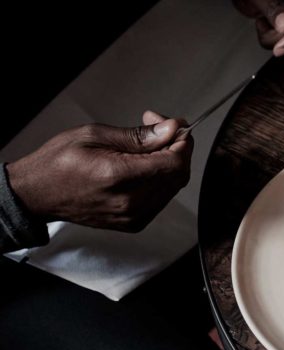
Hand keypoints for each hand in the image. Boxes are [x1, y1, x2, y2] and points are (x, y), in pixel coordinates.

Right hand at [6, 111, 193, 231]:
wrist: (37, 194)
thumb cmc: (57, 163)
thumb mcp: (94, 135)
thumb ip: (138, 136)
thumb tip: (170, 130)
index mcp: (119, 177)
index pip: (174, 162)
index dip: (180, 141)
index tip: (172, 126)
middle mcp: (130, 202)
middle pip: (178, 175)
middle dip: (177, 148)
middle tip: (160, 129)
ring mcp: (133, 216)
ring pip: (173, 187)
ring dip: (170, 163)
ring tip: (148, 146)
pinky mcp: (134, 223)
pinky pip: (162, 198)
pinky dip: (161, 179)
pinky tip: (144, 165)